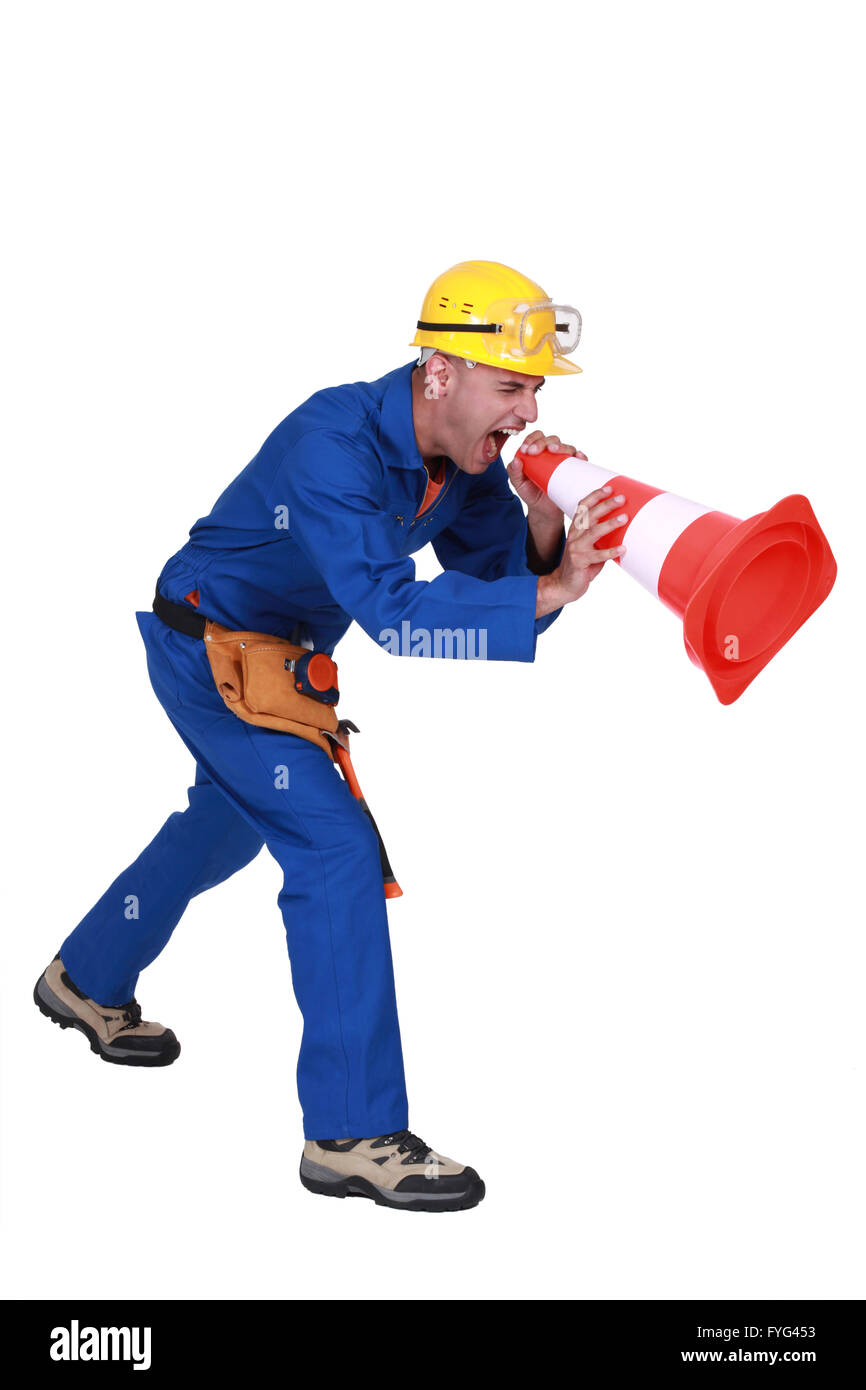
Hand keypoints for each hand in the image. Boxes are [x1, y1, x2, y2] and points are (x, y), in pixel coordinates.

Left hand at [507, 432, 587, 532]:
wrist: (544, 510)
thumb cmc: (531, 493)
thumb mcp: (519, 484)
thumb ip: (514, 473)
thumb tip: (516, 460)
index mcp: (539, 451)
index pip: (537, 437)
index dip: (531, 439)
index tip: (525, 450)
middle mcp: (553, 453)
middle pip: (552, 439)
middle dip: (543, 442)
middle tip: (534, 451)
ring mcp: (565, 461)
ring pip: (567, 447)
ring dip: (560, 446)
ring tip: (552, 450)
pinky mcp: (575, 471)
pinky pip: (581, 461)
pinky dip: (581, 456)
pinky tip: (578, 456)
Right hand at [535, 485, 626, 617]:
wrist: (565, 585)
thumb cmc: (582, 564)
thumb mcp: (590, 545)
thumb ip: (601, 535)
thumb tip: (623, 522)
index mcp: (576, 529)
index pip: (583, 507)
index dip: (595, 496)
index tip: (609, 488)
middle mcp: (574, 536)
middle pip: (589, 515)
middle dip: (606, 505)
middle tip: (621, 499)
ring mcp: (576, 549)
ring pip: (593, 532)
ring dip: (610, 524)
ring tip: (624, 518)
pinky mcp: (579, 562)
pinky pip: (597, 556)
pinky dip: (611, 552)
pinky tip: (623, 549)